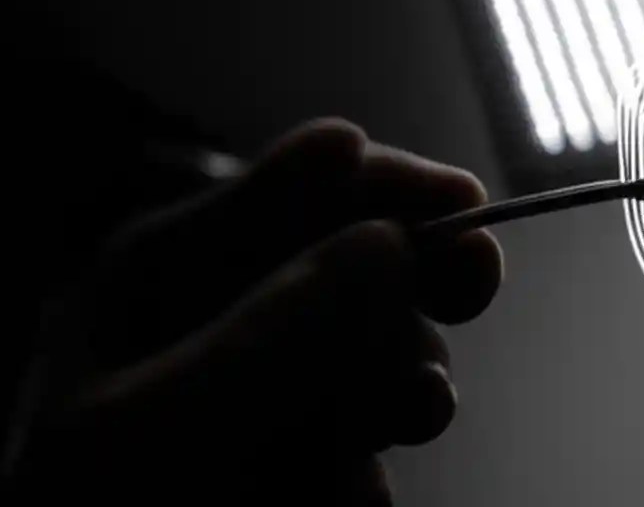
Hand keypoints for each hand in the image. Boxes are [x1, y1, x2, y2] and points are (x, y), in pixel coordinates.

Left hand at [8, 119, 501, 504]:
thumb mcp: (157, 434)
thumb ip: (272, 335)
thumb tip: (389, 245)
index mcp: (162, 278)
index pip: (292, 188)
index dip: (384, 182)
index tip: (462, 204)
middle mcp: (221, 322)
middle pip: (356, 260)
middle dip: (413, 281)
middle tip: (473, 281)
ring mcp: (265, 393)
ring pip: (380, 352)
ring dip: (399, 389)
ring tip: (383, 434)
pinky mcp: (296, 459)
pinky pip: (370, 441)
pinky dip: (367, 472)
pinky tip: (339, 501)